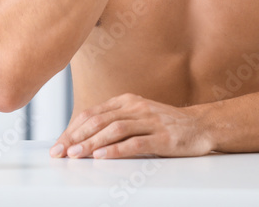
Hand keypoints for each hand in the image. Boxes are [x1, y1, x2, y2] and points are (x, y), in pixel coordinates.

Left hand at [49, 92, 213, 158]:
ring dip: (91, 143)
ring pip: (114, 130)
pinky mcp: (162, 137)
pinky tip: (102, 156)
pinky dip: (115, 150)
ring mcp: (150, 121)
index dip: (72, 129)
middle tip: (60, 152)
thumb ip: (114, 121)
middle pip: (99, 121)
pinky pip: (135, 143)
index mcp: (127, 101)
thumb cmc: (165, 125)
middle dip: (76, 137)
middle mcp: (137, 108)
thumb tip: (81, 138)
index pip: (93, 114)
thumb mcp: (137, 116)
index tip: (58, 144)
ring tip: (75, 155)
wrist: (200, 126)